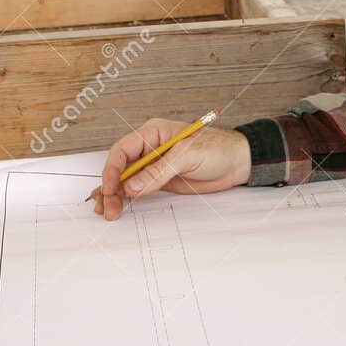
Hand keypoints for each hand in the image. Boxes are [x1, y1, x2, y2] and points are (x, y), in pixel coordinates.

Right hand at [88, 118, 251, 220]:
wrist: (237, 163)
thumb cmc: (218, 149)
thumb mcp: (188, 156)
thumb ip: (159, 171)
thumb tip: (133, 187)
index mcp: (153, 133)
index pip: (123, 150)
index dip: (113, 169)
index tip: (110, 188)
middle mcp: (149, 149)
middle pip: (121, 168)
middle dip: (111, 187)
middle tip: (108, 207)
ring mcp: (153, 165)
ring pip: (126, 180)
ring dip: (115, 195)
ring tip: (107, 211)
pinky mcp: (160, 180)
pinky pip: (138, 188)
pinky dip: (126, 198)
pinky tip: (117, 207)